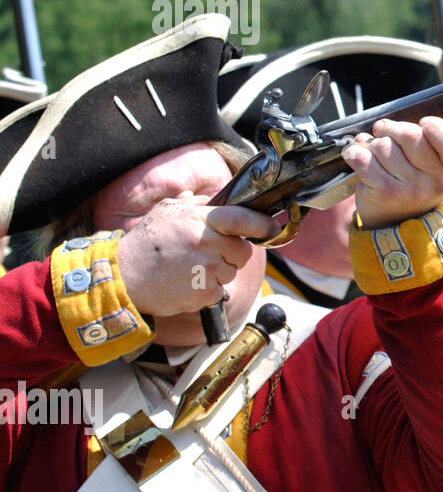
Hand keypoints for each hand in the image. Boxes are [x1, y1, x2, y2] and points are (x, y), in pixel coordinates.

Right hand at [117, 196, 279, 315]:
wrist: (122, 276)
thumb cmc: (146, 243)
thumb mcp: (167, 212)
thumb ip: (196, 204)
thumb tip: (217, 199)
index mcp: (200, 219)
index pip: (241, 218)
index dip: (261, 224)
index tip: (272, 228)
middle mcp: (206, 242)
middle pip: (242, 251)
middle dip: (231, 255)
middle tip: (206, 255)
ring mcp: (206, 269)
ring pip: (231, 272)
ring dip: (217, 274)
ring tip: (189, 269)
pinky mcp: (204, 292)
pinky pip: (219, 292)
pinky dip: (207, 291)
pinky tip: (186, 284)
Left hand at [341, 116, 442, 228]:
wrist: (397, 221)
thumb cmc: (415, 181)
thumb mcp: (434, 165)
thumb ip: (426, 141)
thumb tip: (384, 125)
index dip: (437, 127)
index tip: (424, 124)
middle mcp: (436, 181)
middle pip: (411, 135)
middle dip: (392, 129)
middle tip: (385, 132)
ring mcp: (411, 189)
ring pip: (384, 145)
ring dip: (372, 144)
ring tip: (374, 152)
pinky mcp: (386, 193)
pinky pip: (364, 159)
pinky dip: (355, 153)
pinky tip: (356, 156)